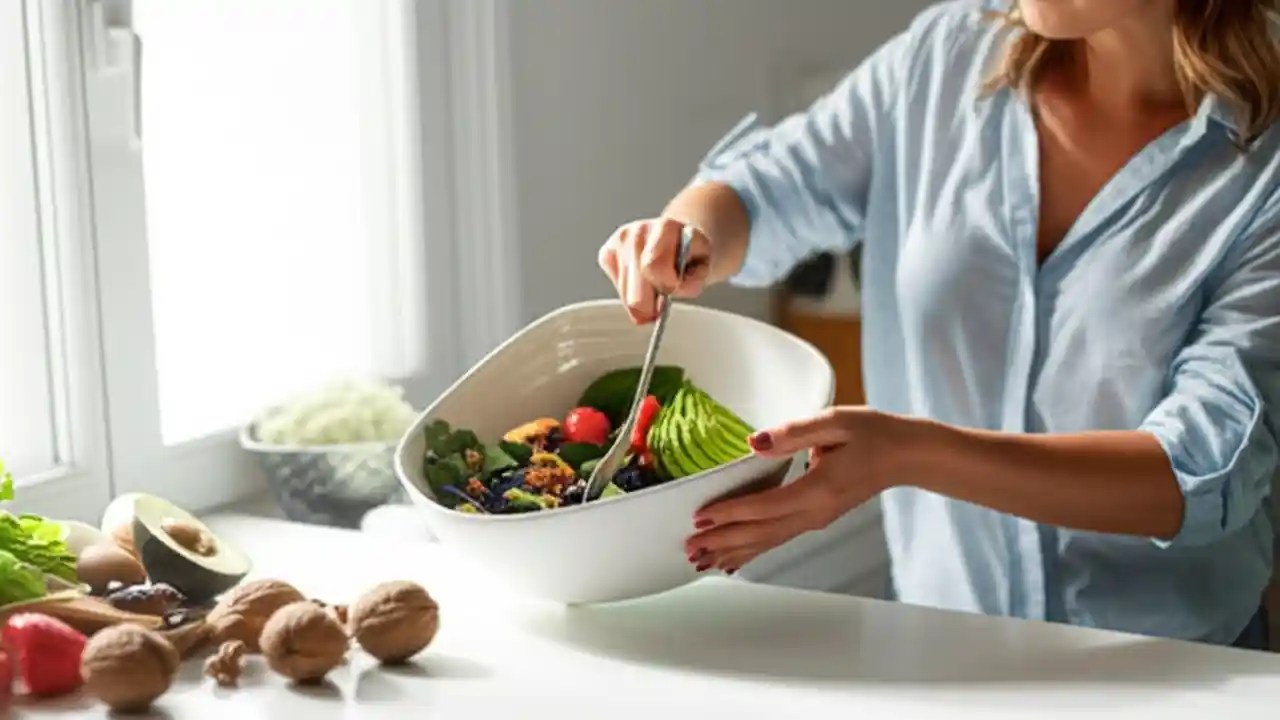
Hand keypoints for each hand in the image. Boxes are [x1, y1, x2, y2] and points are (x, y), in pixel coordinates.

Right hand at [597, 217, 712, 323]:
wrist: (678, 237)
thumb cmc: (690, 253)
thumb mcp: (704, 266)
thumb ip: (693, 282)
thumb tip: (669, 292)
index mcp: (665, 227)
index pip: (654, 267)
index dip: (667, 285)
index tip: (675, 286)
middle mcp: (637, 232)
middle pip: (636, 293)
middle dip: (652, 304)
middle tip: (664, 297)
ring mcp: (618, 242)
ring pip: (626, 297)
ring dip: (644, 299)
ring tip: (656, 283)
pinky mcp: (606, 255)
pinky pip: (619, 293)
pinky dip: (632, 294)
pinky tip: (643, 281)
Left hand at [685, 407, 903, 573]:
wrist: (905, 455)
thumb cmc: (874, 434)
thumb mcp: (835, 421)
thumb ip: (794, 433)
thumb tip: (756, 443)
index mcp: (818, 489)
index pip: (766, 506)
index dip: (732, 513)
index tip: (702, 517)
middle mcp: (815, 512)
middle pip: (762, 532)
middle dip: (723, 541)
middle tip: (690, 547)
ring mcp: (816, 520)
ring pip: (768, 542)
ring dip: (734, 552)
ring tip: (702, 561)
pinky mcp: (815, 519)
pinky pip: (778, 539)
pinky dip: (752, 551)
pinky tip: (733, 561)